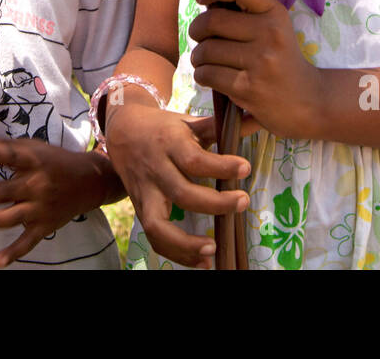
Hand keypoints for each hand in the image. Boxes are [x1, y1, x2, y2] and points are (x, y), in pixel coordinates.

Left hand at [0, 139, 107, 267]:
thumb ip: (4, 145)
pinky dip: (15, 251)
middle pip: (4, 190)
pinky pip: (29, 241)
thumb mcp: (33, 148)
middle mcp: (37, 184)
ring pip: (14, 216)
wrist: (89, 181)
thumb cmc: (54, 160)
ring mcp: (41, 208)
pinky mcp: (45, 226)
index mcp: (33, 161)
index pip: (12, 156)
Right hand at [105, 102, 249, 268]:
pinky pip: (155, 237)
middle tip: (243, 202)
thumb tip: (256, 118)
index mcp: (169, 143)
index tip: (245, 168)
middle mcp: (155, 169)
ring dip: (186, 243)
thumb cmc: (163, 127)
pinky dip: (177, 254)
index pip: (194, 159)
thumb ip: (218, 126)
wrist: (123, 130)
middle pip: (182, 193)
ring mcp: (145, 192)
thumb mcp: (187, 122)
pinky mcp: (140, 209)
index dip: (220, 167)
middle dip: (215, 204)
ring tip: (214, 249)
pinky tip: (203, 261)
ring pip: (158, 224)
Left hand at [190, 0, 323, 139]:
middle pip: (213, 21)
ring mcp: (259, 62)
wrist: (308, 100)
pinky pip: (207, 74)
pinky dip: (202, 74)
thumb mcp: (275, 28)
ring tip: (205, 60)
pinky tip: (210, 76)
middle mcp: (270, 34)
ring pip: (206, 50)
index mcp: (276, 13)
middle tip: (199, 36)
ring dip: (197, 56)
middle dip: (196, 29)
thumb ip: (247, 11)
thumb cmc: (282, 60)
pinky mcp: (247, 87)